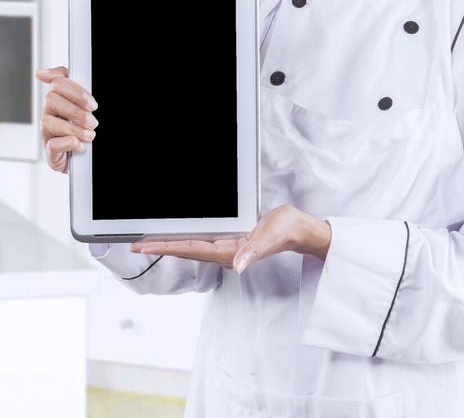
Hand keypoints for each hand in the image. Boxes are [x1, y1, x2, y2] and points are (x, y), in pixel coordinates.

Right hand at [36, 66, 98, 173]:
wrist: (89, 156)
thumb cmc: (85, 128)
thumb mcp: (85, 104)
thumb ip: (73, 85)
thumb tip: (44, 73)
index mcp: (58, 99)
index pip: (58, 83)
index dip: (76, 92)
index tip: (91, 103)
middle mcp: (49, 114)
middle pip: (51, 100)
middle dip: (76, 111)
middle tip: (92, 120)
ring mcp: (47, 133)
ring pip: (49, 122)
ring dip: (75, 129)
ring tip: (89, 135)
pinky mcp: (51, 153)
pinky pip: (53, 145)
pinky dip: (70, 144)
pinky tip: (80, 145)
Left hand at [129, 205, 331, 273]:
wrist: (297, 230)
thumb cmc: (285, 229)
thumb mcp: (270, 235)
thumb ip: (253, 250)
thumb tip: (237, 265)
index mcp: (228, 250)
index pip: (189, 248)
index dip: (164, 247)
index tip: (142, 246)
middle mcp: (222, 250)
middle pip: (184, 249)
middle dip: (159, 247)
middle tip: (134, 245)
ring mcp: (225, 246)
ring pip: (190, 245)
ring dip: (169, 243)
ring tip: (149, 240)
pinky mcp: (230, 239)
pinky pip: (201, 239)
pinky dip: (185, 236)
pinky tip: (178, 234)